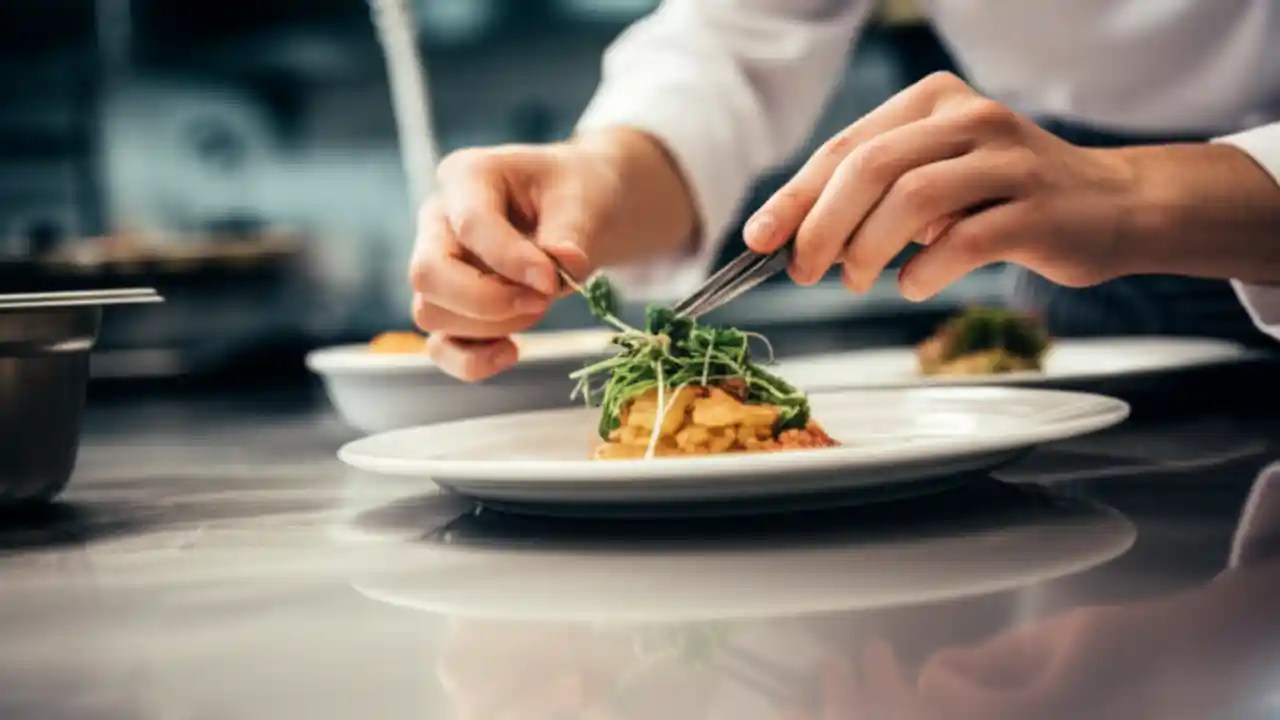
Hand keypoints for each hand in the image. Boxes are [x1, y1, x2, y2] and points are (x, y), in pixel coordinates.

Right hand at [411, 128, 695, 380]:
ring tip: (540, 307)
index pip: (470, 225)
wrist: (579, 209)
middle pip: (427, 274)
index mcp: (466, 175)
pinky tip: (512, 351)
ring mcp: (437, 263)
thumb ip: (570, 234)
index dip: (511, 261)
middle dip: (488, 300)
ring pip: (431, 312)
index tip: (554, 281)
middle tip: (543, 300)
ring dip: (489, 326)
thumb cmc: (575, 192)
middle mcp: (438, 219)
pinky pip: (439, 346)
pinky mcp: (449, 304)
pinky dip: (472, 360)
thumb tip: (562, 268)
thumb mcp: (583, 199)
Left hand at [744, 71, 1279, 298]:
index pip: (845, 148)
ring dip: (867, 249)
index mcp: (933, 103)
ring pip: (911, 199)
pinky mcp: (1037, 210)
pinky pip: (964, 242)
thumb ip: (873, 194)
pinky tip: (911, 286)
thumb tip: (790, 236)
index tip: (758, 240)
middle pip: (870, 168)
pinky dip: (923, 271)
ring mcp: (1008, 161)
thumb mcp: (935, 178)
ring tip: (855, 280)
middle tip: (804, 272)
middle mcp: (970, 119)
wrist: (1112, 205)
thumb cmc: (1003, 198)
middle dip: (821, 226)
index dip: (794, 197)